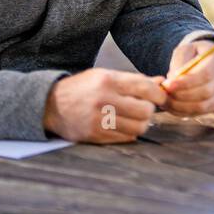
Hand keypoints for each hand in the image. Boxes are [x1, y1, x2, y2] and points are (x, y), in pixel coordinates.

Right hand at [43, 69, 167, 143]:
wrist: (51, 105)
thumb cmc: (83, 88)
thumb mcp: (105, 76)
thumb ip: (134, 80)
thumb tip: (161, 81)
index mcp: (107, 80)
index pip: (145, 88)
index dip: (158, 94)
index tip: (160, 97)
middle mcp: (104, 100)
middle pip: (145, 110)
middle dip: (149, 110)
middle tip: (144, 108)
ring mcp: (99, 120)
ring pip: (138, 127)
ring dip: (142, 123)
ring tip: (135, 117)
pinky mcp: (96, 135)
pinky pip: (126, 137)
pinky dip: (130, 132)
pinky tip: (123, 125)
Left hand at [161, 36, 213, 115]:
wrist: (213, 60)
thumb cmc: (197, 54)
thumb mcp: (186, 49)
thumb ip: (179, 61)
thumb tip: (173, 79)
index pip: (205, 74)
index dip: (186, 82)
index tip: (167, 85)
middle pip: (206, 93)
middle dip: (181, 96)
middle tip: (164, 94)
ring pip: (204, 106)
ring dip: (181, 106)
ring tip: (166, 100)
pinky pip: (202, 113)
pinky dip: (185, 112)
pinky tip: (173, 105)